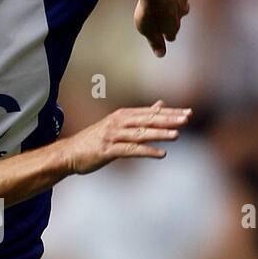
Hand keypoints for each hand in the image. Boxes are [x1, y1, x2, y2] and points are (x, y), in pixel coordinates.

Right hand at [66, 101, 191, 174]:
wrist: (69, 153)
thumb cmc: (95, 140)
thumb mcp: (118, 124)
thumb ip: (140, 115)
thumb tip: (161, 105)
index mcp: (123, 115)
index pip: (151, 112)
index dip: (170, 113)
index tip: (188, 113)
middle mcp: (118, 122)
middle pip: (148, 120)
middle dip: (168, 119)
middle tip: (187, 119)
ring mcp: (112, 136)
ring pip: (140, 134)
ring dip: (159, 134)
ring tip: (177, 135)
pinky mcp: (107, 150)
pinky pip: (131, 150)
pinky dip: (147, 151)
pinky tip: (161, 154)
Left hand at [134, 0, 190, 57]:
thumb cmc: (149, 10)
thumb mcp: (147, 30)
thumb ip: (155, 42)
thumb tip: (161, 54)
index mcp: (173, 25)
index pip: (172, 34)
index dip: (167, 33)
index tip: (163, 33)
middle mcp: (181, 9)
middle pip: (183, 12)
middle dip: (176, 12)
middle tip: (167, 9)